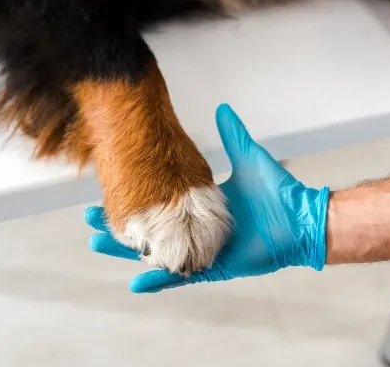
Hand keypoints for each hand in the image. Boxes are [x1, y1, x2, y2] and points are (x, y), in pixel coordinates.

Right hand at [86, 104, 329, 292]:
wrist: (299, 220)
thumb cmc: (277, 192)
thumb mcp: (246, 158)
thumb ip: (232, 135)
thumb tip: (222, 107)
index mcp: (199, 207)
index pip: (159, 203)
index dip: (135, 198)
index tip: (109, 190)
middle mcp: (194, 229)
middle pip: (149, 229)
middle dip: (120, 225)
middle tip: (90, 220)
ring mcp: (200, 250)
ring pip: (156, 252)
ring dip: (127, 251)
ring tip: (97, 244)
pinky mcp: (211, 267)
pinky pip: (179, 275)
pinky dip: (158, 279)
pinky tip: (134, 281)